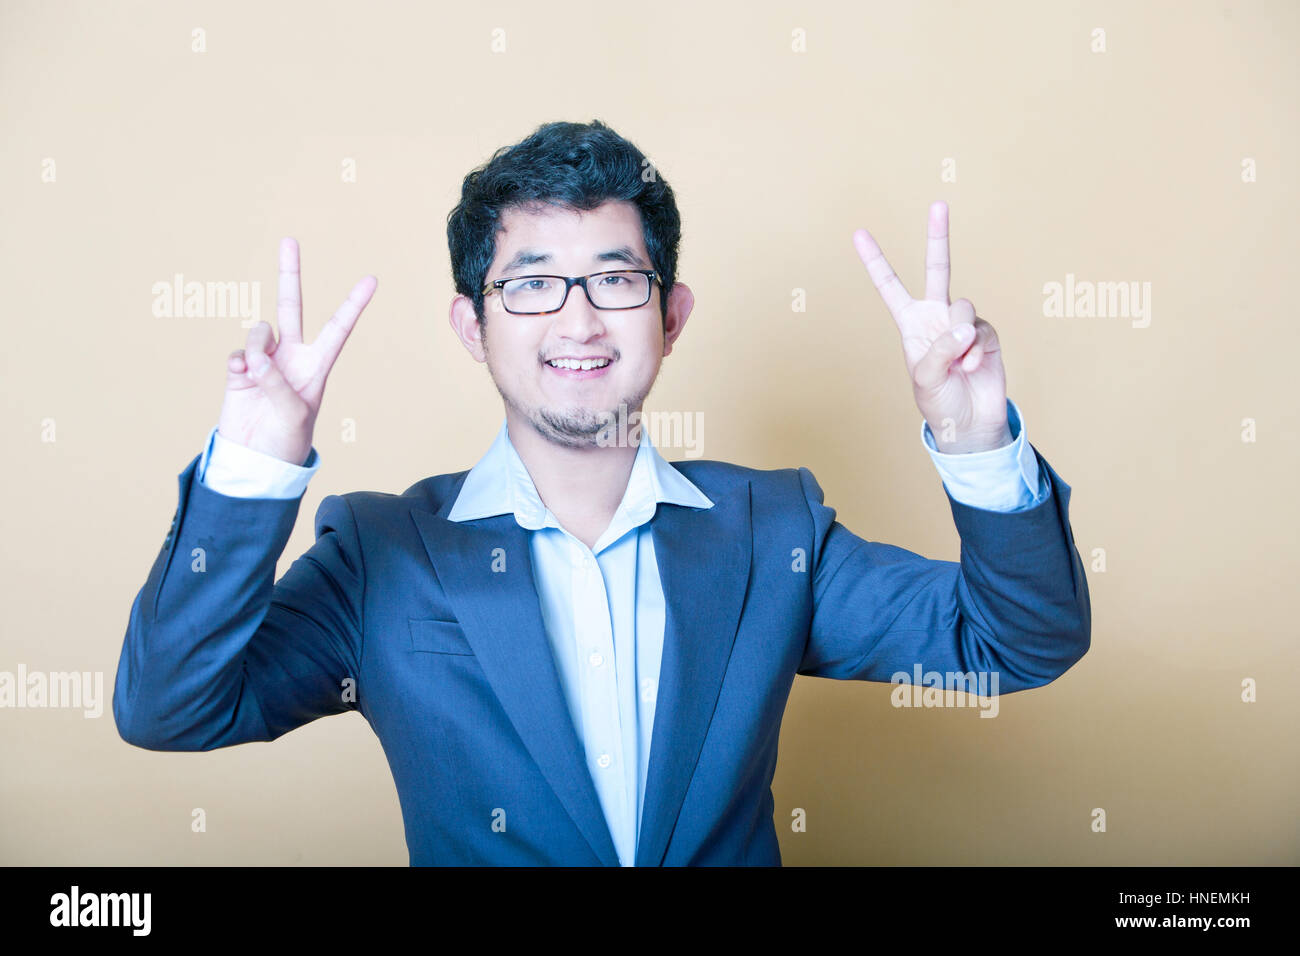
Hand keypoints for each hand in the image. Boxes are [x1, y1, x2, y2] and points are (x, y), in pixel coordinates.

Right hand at [216, 238, 376, 465]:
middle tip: (289, 240)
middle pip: (291, 306)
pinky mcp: (240, 367)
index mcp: (317, 365)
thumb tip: (253, 355)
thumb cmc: (286, 440)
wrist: (256, 458)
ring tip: (258, 375)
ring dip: (257, 348)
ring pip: (259, 331)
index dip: (353, 304)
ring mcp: (265, 359)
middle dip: (289, 274)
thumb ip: (276, 380)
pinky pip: (238, 352)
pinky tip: (242, 379)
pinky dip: (239, 363)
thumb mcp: (293, 414)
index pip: (338, 328)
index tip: (372, 279)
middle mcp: (292, 355)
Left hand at [853, 201, 1010, 453]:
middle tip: (939, 204)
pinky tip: (970, 367)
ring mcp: (963, 322)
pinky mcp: (987, 333)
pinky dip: (975, 351)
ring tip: (957, 363)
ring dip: (959, 338)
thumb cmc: (939, 402)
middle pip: (939, 268)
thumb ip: (939, 350)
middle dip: (938, 236)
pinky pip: (981, 329)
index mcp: (910, 323)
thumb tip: (964, 325)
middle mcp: (936, 316)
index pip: (889, 286)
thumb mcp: (925, 379)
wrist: (970, 423)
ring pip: (962, 307)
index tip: (858, 233)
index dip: (875, 261)